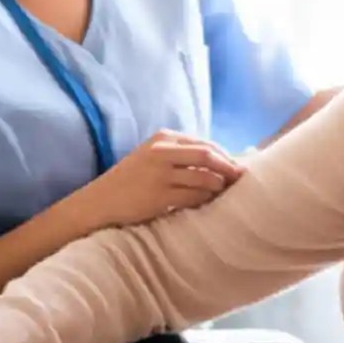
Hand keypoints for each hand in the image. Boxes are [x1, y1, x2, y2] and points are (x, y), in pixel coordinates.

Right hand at [74, 130, 245, 228]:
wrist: (100, 201)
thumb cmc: (132, 181)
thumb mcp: (153, 158)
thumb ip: (181, 155)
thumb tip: (222, 160)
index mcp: (163, 138)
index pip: (205, 143)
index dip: (226, 156)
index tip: (239, 167)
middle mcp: (162, 151)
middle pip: (209, 155)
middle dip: (230, 168)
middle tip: (242, 180)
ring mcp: (160, 173)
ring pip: (204, 176)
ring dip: (220, 186)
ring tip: (225, 194)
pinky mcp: (159, 195)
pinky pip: (194, 196)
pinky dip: (206, 199)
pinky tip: (208, 204)